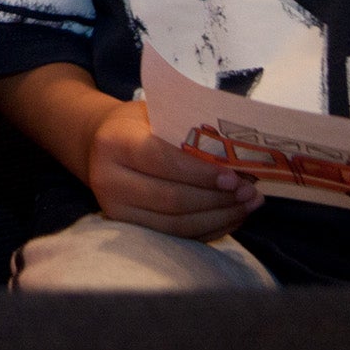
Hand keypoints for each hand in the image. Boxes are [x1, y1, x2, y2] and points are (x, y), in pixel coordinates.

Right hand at [84, 97, 261, 239]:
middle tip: (249, 192)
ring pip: (176, 224)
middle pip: (172, 198)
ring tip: (247, 205)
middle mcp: (108, 179)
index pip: (162, 160)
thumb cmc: (138, 124)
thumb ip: (186, 128)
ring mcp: (115, 208)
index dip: (200, 173)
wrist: (99, 144)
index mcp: (114, 142)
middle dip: (217, 199)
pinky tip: (231, 217)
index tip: (234, 177)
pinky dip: (209, 230)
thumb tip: (238, 150)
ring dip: (219, 217)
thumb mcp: (155, 113)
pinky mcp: (128, 227)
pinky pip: (176, 236)